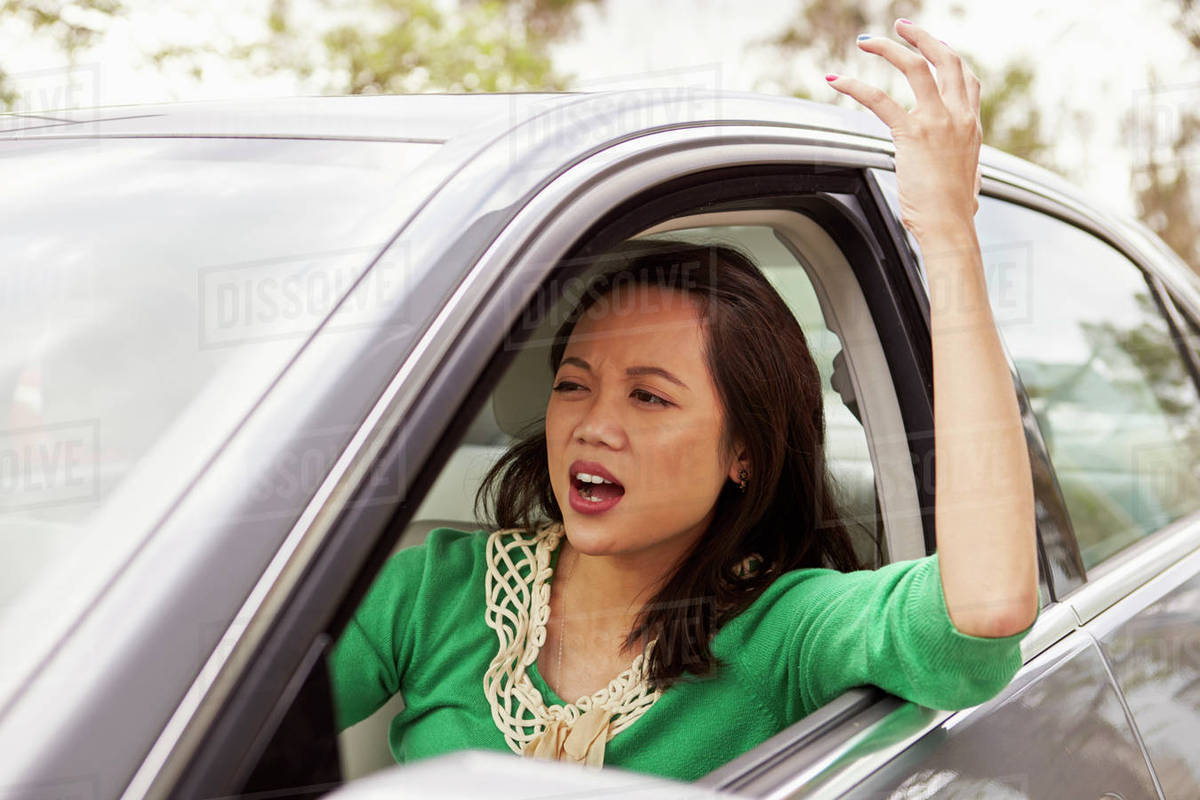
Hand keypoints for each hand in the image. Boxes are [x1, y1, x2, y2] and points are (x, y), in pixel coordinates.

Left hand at [826, 19, 982, 241]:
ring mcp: (938, 122)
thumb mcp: (966, 179)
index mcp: (971, 125)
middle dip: (922, 37)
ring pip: (915, 68)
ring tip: (867, 41)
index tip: (931, 44)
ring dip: (889, 49)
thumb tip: (966, 176)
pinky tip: (838, 80)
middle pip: (946, 60)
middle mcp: (959, 117)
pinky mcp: (913, 134)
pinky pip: (880, 99)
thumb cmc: (953, 212)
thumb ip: (962, 166)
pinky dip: (856, 86)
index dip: (948, 55)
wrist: (950, 226)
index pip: (966, 77)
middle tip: (902, 26)